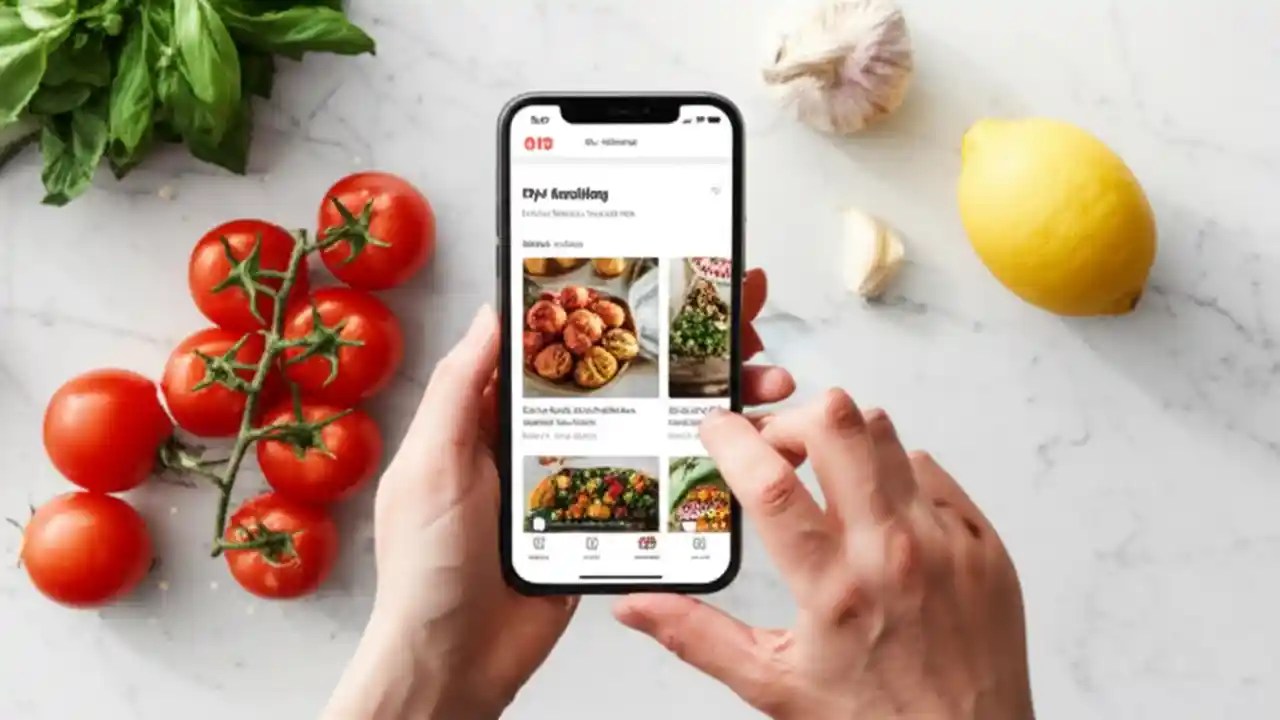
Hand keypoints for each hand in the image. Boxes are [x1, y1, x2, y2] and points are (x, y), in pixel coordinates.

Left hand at [325, 268, 792, 719]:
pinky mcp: (605, 525)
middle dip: (687, 349)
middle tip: (744, 321)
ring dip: (709, 401)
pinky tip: (743, 444)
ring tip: (764, 381)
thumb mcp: (433, 463)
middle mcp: (542, 440)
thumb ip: (459, 388)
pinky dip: (701, 463)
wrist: (454, 662)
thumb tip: (494, 313)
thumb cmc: (427, 567)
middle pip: (624, 379)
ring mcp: (579, 481)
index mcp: (494, 415)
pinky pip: (656, 484)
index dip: (615, 309)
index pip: (564, 344)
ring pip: (651, 426)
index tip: (667, 277)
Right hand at [615, 391, 1033, 719]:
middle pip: (839, 425)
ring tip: (826, 475)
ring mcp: (946, 539)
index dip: (732, 439)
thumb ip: (698, 637)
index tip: (715, 429)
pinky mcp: (982, 539)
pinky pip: (931, 470)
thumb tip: (634, 608)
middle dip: (792, 419)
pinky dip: (895, 476)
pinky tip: (881, 512)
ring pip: (886, 433)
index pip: (770, 483)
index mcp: (832, 588)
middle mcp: (893, 552)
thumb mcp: (773, 685)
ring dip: (844, 439)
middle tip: (774, 447)